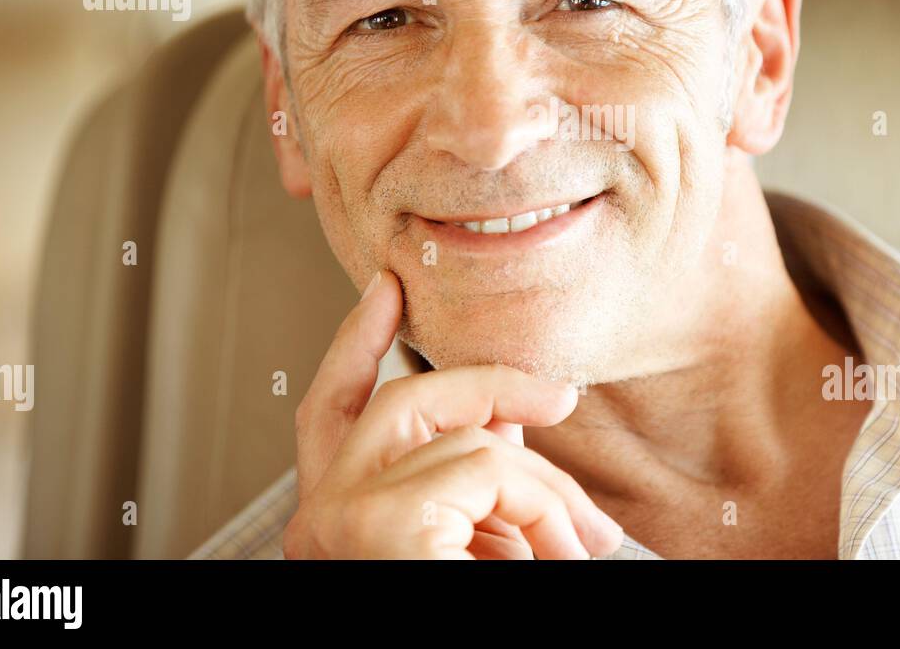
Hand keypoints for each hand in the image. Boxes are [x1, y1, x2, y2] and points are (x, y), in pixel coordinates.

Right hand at [282, 270, 624, 558]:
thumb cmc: (469, 609)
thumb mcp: (470, 546)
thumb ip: (471, 483)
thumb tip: (507, 420)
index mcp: (335, 524)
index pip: (329, 412)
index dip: (356, 343)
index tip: (390, 289)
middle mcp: (317, 524)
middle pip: (388, 401)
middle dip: (483, 380)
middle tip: (558, 393)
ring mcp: (338, 526)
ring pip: (459, 434)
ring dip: (544, 486)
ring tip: (581, 542)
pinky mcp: (379, 532)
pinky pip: (485, 470)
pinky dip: (542, 507)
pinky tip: (559, 556)